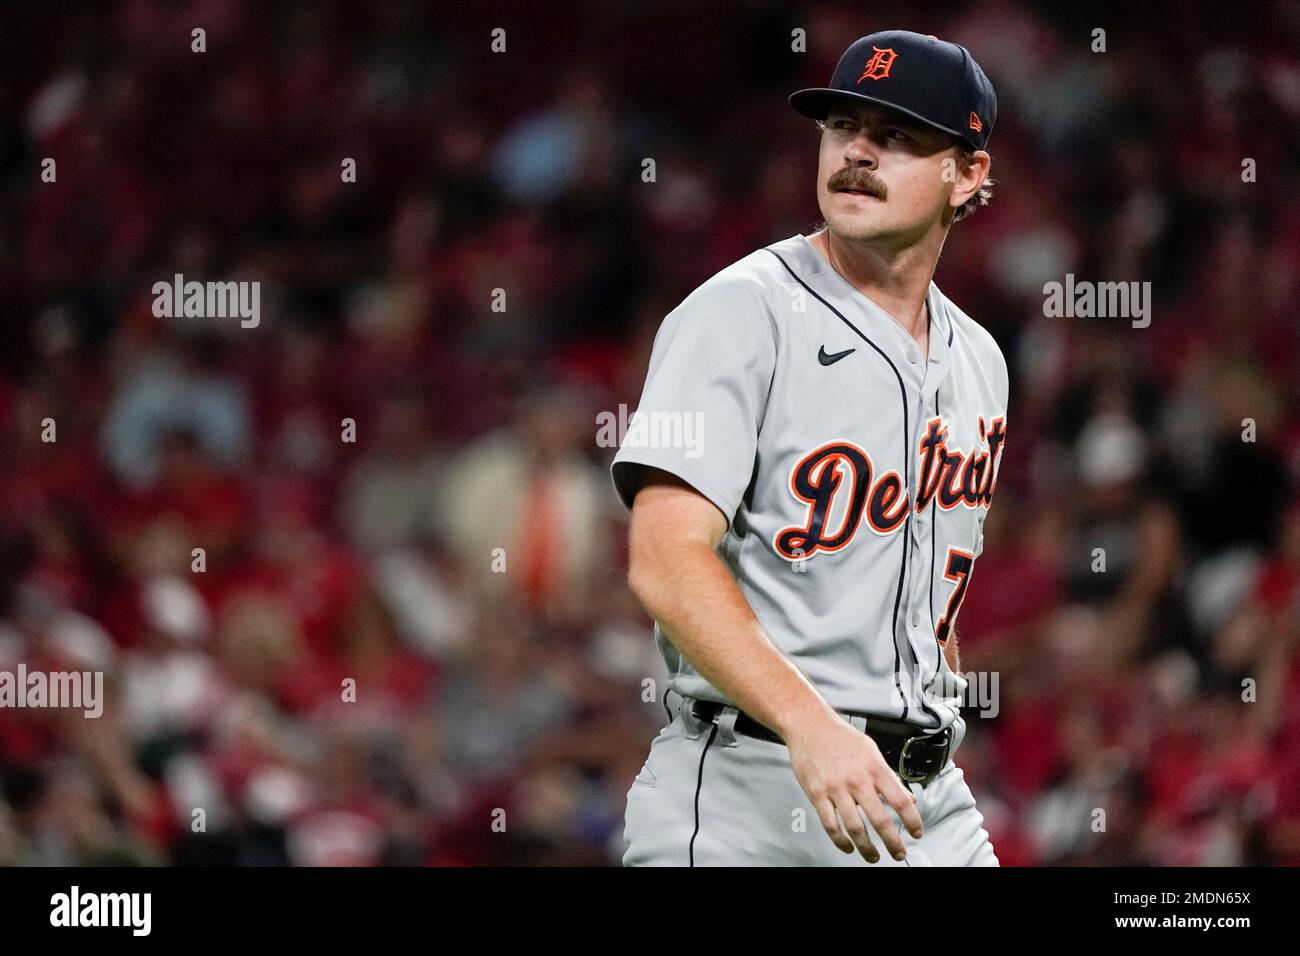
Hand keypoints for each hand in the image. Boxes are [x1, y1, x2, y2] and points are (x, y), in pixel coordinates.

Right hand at [784, 710, 923, 861]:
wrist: (809, 725)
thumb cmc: (840, 736)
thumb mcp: (871, 751)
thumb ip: (889, 776)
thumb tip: (908, 797)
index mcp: (875, 768)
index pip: (901, 801)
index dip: (912, 821)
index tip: (916, 833)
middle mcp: (857, 780)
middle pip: (880, 820)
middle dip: (893, 843)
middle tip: (898, 853)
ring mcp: (836, 789)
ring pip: (855, 828)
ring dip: (867, 848)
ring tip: (873, 856)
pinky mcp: (818, 795)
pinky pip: (831, 825)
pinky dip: (840, 841)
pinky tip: (847, 846)